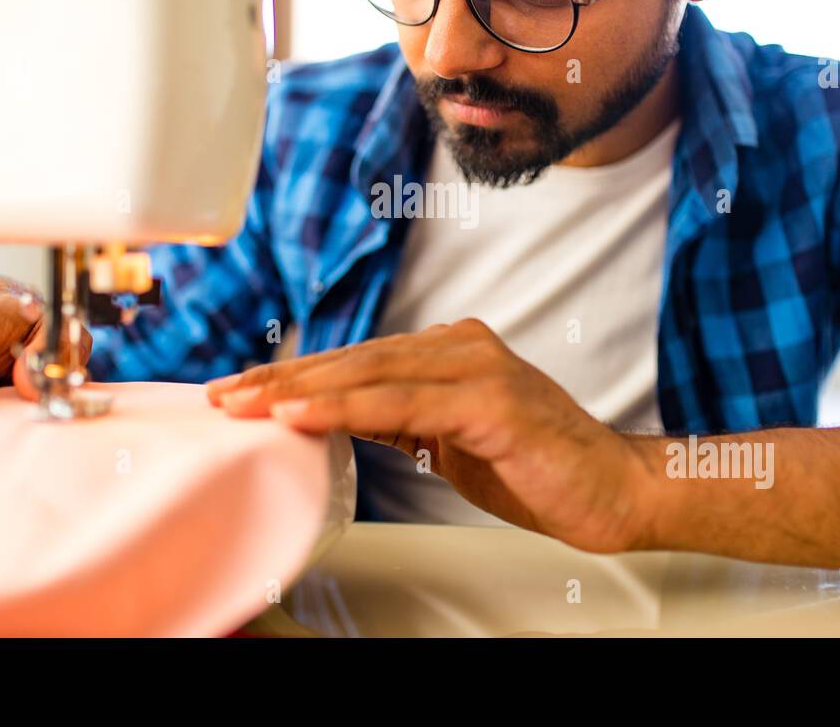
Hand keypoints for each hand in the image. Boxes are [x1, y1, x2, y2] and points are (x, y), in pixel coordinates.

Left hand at [205, 318, 656, 552]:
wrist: (615, 492)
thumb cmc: (539, 469)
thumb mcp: (451, 442)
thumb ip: (401, 421)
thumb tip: (336, 419)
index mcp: (452, 352)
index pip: (359, 359)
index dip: (298, 374)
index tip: (244, 391)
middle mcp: (461, 347)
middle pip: (353, 358)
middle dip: (282, 378)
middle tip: (224, 395)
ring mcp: (477, 367)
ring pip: (369, 373)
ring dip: (299, 390)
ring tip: (245, 404)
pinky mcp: (490, 399)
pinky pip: (400, 403)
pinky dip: (344, 408)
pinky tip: (300, 415)